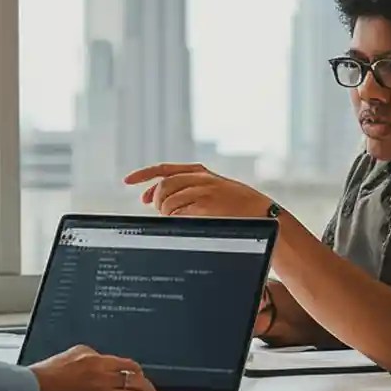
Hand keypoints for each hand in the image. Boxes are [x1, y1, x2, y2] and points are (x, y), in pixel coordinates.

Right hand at [28, 345, 162, 390]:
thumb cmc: (35, 383)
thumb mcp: (57, 364)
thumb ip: (73, 367)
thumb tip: (78, 376)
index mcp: (86, 352)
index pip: (113, 361)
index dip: (124, 373)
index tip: (128, 380)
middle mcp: (98, 362)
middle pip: (130, 369)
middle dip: (142, 380)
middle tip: (147, 390)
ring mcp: (103, 379)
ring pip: (136, 383)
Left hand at [124, 163, 271, 217]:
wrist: (262, 213)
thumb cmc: (236, 205)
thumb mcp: (211, 190)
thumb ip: (185, 190)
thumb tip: (152, 199)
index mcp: (199, 171)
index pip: (163, 169)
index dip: (143, 174)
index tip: (127, 181)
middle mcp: (200, 178)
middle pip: (163, 186)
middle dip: (156, 200)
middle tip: (160, 211)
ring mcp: (203, 190)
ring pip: (168, 199)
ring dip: (166, 211)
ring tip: (175, 218)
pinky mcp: (207, 205)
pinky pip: (179, 212)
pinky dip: (177, 218)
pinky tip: (186, 221)